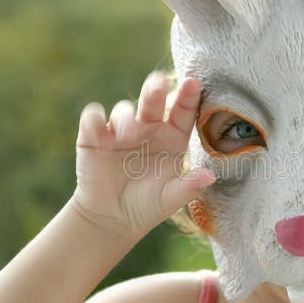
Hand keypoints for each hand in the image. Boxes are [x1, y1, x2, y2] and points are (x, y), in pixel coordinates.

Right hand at [70, 71, 215, 242]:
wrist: (111, 219)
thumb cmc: (148, 205)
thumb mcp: (170, 198)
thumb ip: (189, 186)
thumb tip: (210, 176)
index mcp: (172, 137)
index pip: (183, 111)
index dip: (188, 97)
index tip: (193, 84)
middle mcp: (148, 127)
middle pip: (152, 100)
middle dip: (155, 89)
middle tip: (158, 84)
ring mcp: (121, 130)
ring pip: (123, 110)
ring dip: (124, 118)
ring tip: (127, 137)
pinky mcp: (94, 136)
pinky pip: (93, 118)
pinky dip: (95, 121)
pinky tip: (101, 136)